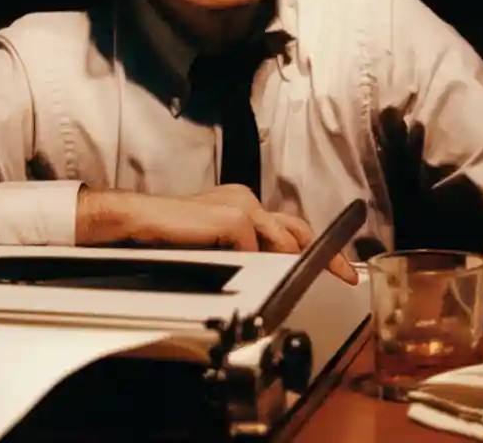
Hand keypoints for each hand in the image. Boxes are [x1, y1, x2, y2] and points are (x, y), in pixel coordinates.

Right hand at [185, 185, 358, 284]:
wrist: (138, 221)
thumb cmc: (170, 236)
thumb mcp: (216, 244)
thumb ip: (245, 250)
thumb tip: (273, 272)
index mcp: (244, 204)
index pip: (289, 226)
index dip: (317, 248)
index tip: (339, 267)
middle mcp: (247, 200)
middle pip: (298, 230)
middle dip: (324, 255)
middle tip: (344, 275)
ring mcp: (242, 206)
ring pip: (280, 243)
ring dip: (281, 266)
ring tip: (280, 282)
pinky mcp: (233, 218)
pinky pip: (253, 250)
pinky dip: (248, 264)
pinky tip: (230, 267)